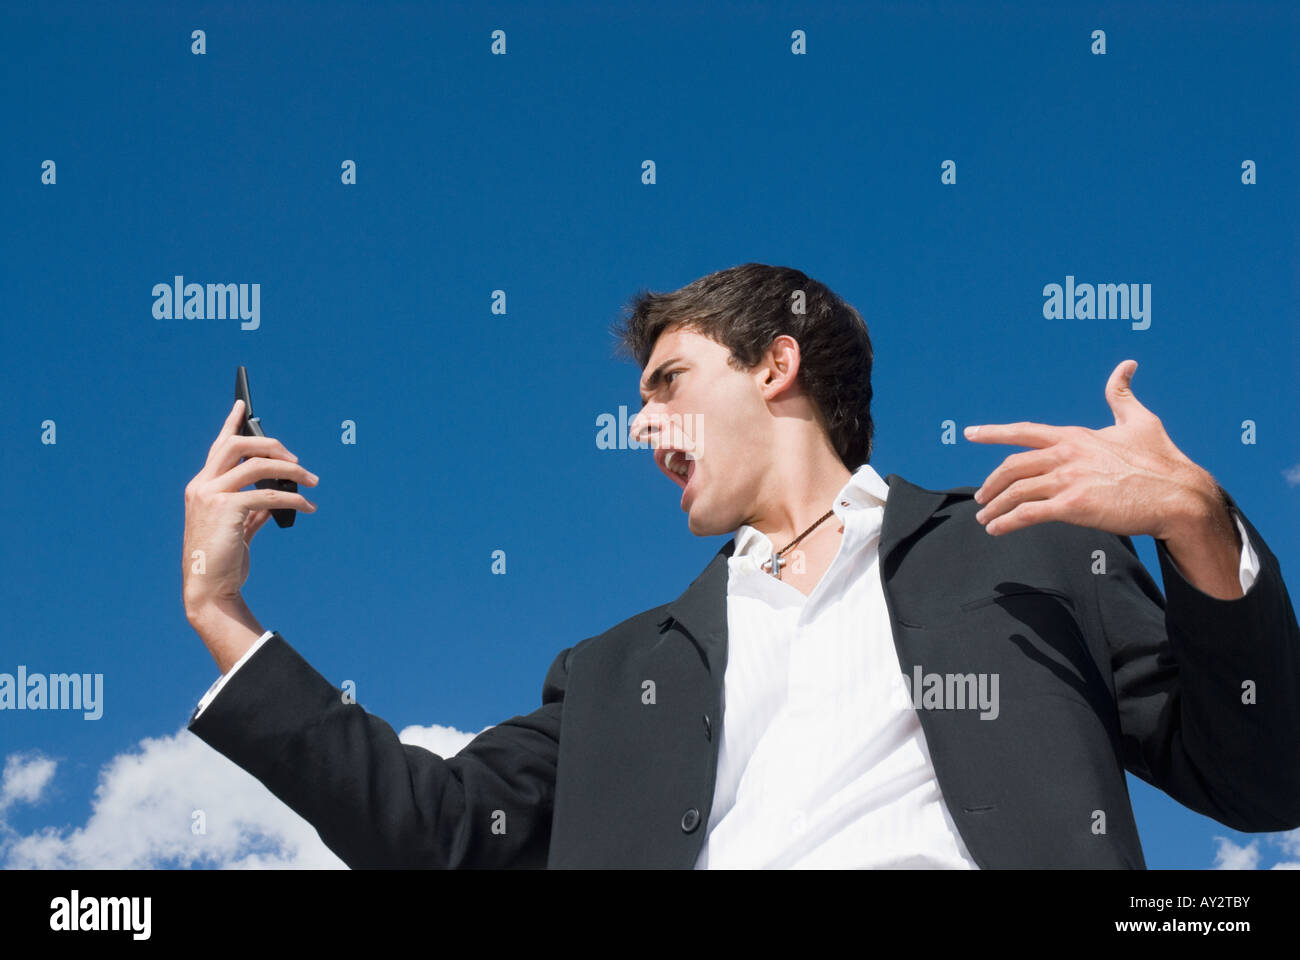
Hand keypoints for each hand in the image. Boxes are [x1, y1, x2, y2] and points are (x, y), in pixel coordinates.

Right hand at [182, 398, 318, 619]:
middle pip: (236, 445)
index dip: (231, 423)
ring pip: (256, 465)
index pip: (218, 447)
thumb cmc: (223, 562)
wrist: (210, 591)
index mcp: (202, 487)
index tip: (242, 404)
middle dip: (270, 444)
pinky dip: (293, 498)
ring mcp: (210, 496)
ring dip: (291, 470)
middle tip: (296, 457)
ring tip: (312, 481)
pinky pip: (268, 494)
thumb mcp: (237, 529)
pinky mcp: (226, 509)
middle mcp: (202, 486)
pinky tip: (308, 507)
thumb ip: (251, 508)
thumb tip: (276, 496)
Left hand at [964, 360, 1215, 539]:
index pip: (1024, 432)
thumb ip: (1122, 395)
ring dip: (995, 507)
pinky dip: (1007, 522)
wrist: (1180, 495)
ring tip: (985, 519)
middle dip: (991, 483)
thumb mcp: (1140, 420)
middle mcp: (1066, 454)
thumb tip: (1126, 365)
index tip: (969, 433)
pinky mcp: (1074, 505)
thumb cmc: (1162, 461)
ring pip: (1015, 491)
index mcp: (1076, 436)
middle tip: (981, 496)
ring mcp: (1069, 479)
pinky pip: (1028, 514)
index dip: (993, 432)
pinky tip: (997, 530)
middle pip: (1012, 466)